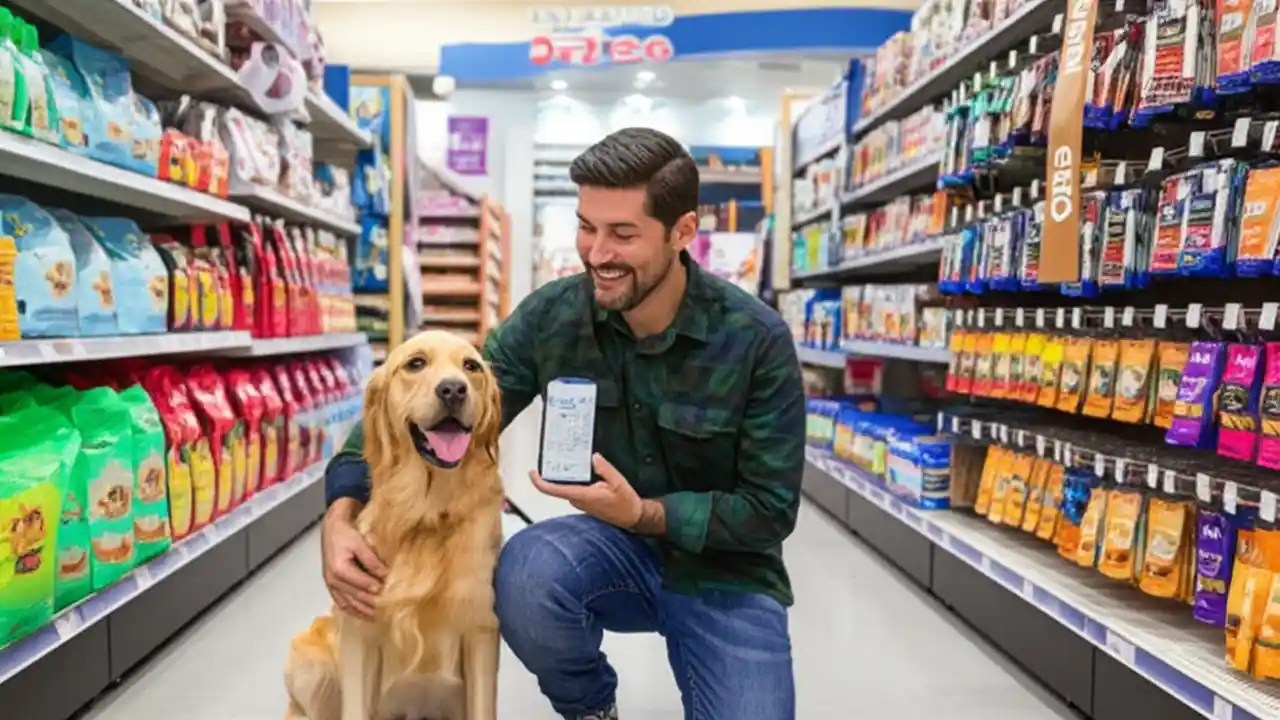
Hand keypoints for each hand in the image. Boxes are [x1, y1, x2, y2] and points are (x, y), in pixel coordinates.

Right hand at [321, 500, 386, 619]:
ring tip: (383, 618)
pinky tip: (366, 615)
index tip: (395, 597)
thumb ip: (372, 560)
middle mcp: (333, 580)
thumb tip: (386, 575)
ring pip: (351, 605)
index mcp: (340, 569)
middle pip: (358, 598)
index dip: (380, 591)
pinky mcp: (332, 587)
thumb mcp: (360, 543)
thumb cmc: (345, 533)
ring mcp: (331, 586)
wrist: (331, 528)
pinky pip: (343, 604)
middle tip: (393, 611)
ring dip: (367, 612)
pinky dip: (355, 611)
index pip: (364, 585)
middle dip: (376, 605)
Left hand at [531, 453, 642, 528]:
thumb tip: (594, 458)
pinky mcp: (584, 504)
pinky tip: (579, 473)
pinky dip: (572, 482)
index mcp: (583, 495)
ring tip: (566, 462)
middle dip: (553, 474)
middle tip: (552, 459)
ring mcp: (580, 504)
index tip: (533, 472)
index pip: (553, 490)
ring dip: (563, 478)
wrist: (632, 517)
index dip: (539, 482)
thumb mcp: (618, 481)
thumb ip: (604, 468)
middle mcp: (578, 501)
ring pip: (565, 489)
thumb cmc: (625, 503)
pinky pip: (572, 491)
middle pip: (557, 488)